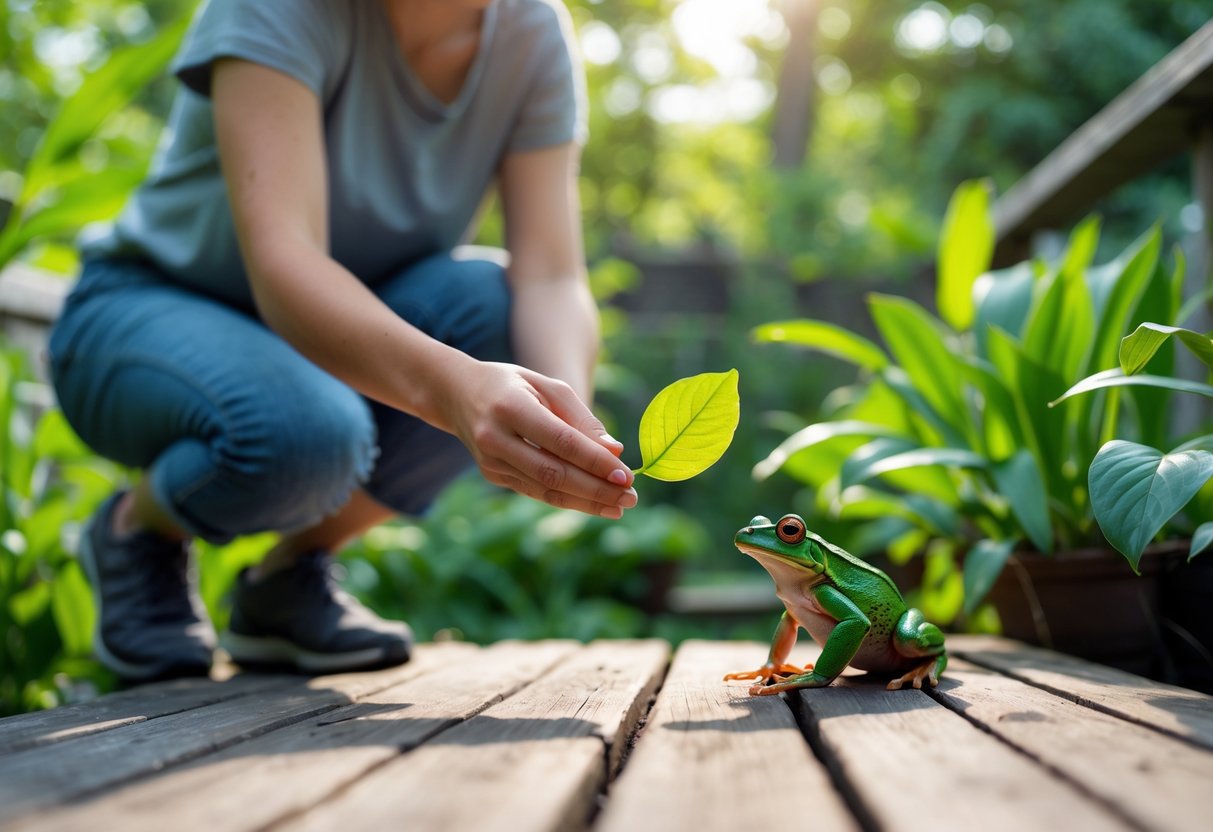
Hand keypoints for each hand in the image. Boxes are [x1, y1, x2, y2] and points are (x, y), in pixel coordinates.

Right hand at [441, 361, 637, 517]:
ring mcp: (490, 461)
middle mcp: (495, 437)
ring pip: (544, 489)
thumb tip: (615, 452)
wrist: (458, 394)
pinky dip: (568, 499)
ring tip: (619, 506)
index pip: (561, 441)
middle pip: (553, 473)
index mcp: (510, 407)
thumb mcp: (549, 387)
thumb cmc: (514, 385)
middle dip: (595, 489)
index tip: (626, 475)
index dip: (595, 461)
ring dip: (586, 501)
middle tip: (630, 497)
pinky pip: (535, 491)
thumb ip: (582, 418)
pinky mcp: (492, 475)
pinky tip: (595, 503)